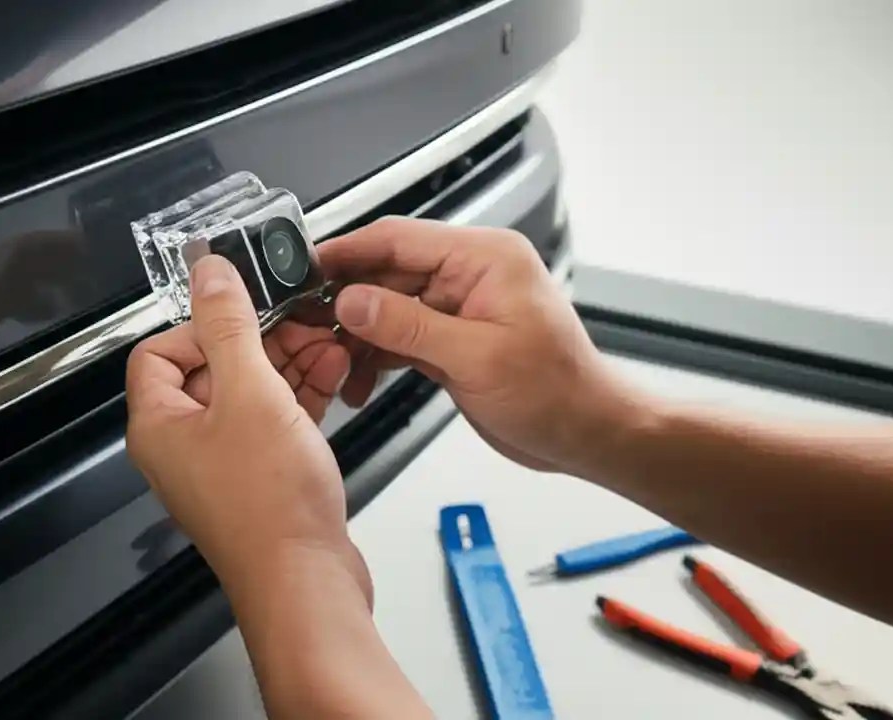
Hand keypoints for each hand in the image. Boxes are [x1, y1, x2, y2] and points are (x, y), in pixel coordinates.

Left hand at [125, 255, 367, 596]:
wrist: (307, 582)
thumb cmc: (270, 506)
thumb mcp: (250, 393)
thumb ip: (228, 326)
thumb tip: (208, 273)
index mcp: (159, 425)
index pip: (159, 351)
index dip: (201, 325)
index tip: (245, 312)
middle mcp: (183, 445)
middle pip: (211, 368)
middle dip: (260, 340)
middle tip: (301, 321)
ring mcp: (223, 463)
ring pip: (249, 393)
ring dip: (288, 363)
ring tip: (328, 343)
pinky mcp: (261, 478)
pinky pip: (274, 422)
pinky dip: (300, 397)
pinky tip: (332, 375)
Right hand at [320, 217, 644, 475]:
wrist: (586, 434)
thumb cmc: (557, 393)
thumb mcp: (475, 358)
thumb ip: (408, 326)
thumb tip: (352, 301)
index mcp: (485, 258)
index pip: (399, 239)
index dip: (348, 251)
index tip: (307, 268)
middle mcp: (470, 275)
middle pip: (388, 272)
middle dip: (346, 301)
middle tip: (306, 325)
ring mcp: (460, 307)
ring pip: (388, 308)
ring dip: (358, 336)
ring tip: (330, 362)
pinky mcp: (453, 339)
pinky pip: (401, 336)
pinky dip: (376, 356)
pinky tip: (358, 380)